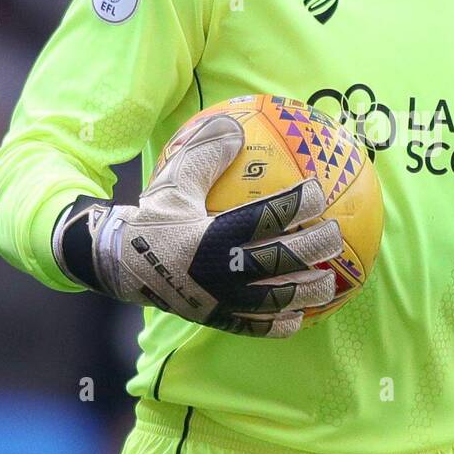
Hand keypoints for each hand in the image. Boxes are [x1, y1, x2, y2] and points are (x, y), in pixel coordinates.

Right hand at [53, 112, 342, 336]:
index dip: (296, 203)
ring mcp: (221, 300)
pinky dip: (279, 325)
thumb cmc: (151, 220)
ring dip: (307, 291)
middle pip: (281, 260)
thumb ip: (205, 155)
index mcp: (213, 235)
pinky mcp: (216, 319)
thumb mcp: (173, 182)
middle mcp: (222, 271)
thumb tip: (234, 125)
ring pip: (276, 299)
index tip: (318, 190)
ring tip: (329, 282)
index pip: (266, 217)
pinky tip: (297, 318)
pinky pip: (254, 328)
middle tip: (336, 235)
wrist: (117, 265)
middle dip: (314, 247)